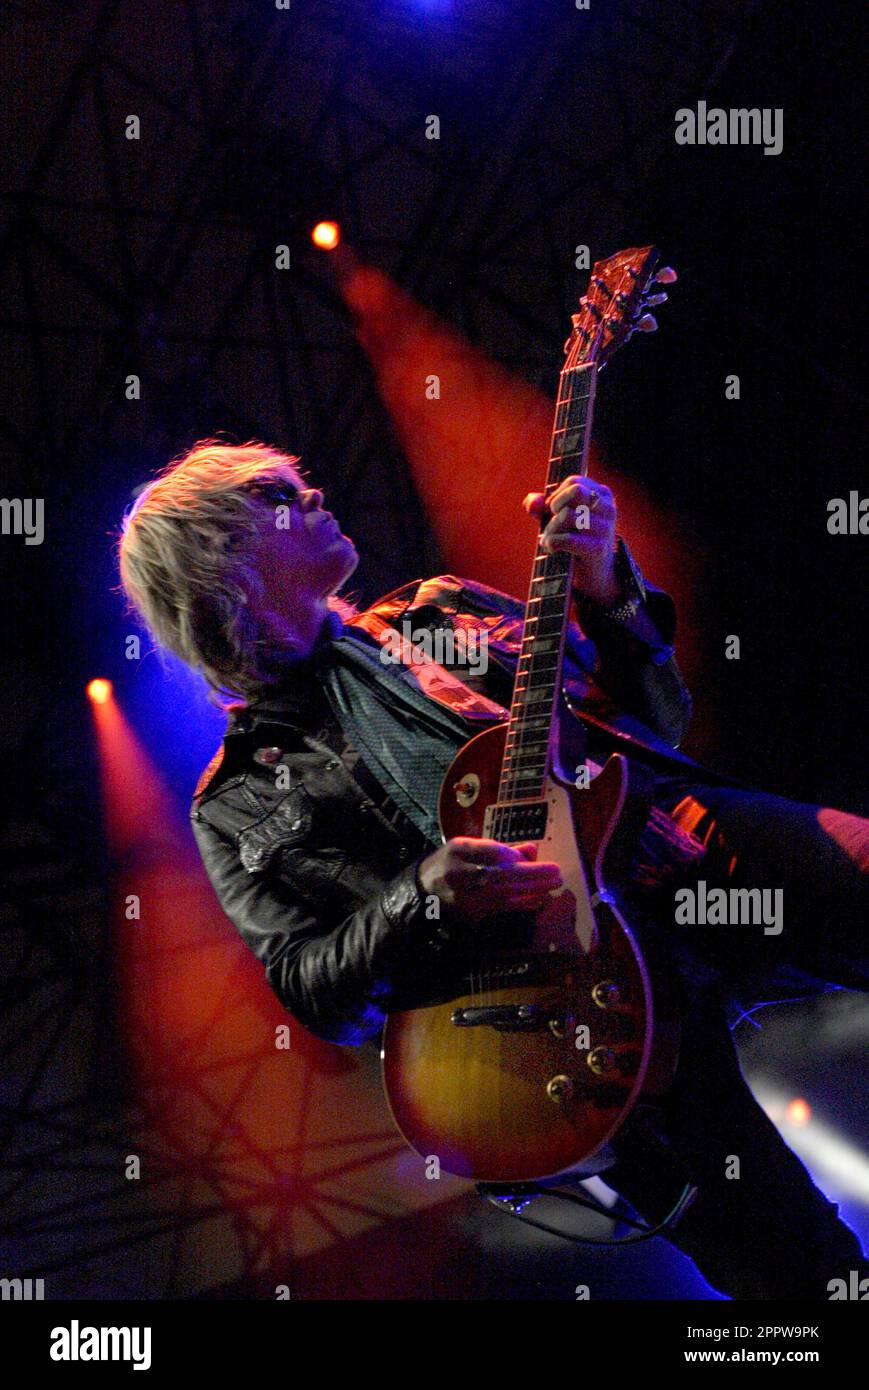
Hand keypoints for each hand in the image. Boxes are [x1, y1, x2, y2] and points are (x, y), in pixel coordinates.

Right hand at [416, 836, 562, 923]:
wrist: (423, 891)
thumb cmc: (450, 863)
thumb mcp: (468, 846)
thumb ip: (498, 847)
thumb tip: (532, 850)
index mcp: (459, 851)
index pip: (492, 852)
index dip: (516, 857)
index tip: (535, 856)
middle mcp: (461, 874)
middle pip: (502, 875)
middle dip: (533, 875)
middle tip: (556, 873)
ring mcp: (466, 897)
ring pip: (504, 894)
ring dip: (533, 891)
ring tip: (553, 885)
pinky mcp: (471, 914)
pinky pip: (501, 909)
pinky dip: (522, 904)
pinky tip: (538, 900)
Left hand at [523, 474, 620, 606]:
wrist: (594, 573)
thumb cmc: (575, 539)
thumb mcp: (558, 518)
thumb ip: (542, 506)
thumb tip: (531, 503)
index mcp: (602, 495)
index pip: (574, 482)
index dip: (556, 495)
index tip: (552, 511)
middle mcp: (608, 508)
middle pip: (575, 492)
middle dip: (555, 506)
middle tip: (550, 522)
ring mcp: (605, 528)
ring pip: (567, 515)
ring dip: (550, 529)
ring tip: (548, 539)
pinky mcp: (598, 548)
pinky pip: (568, 539)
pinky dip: (553, 543)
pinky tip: (551, 548)